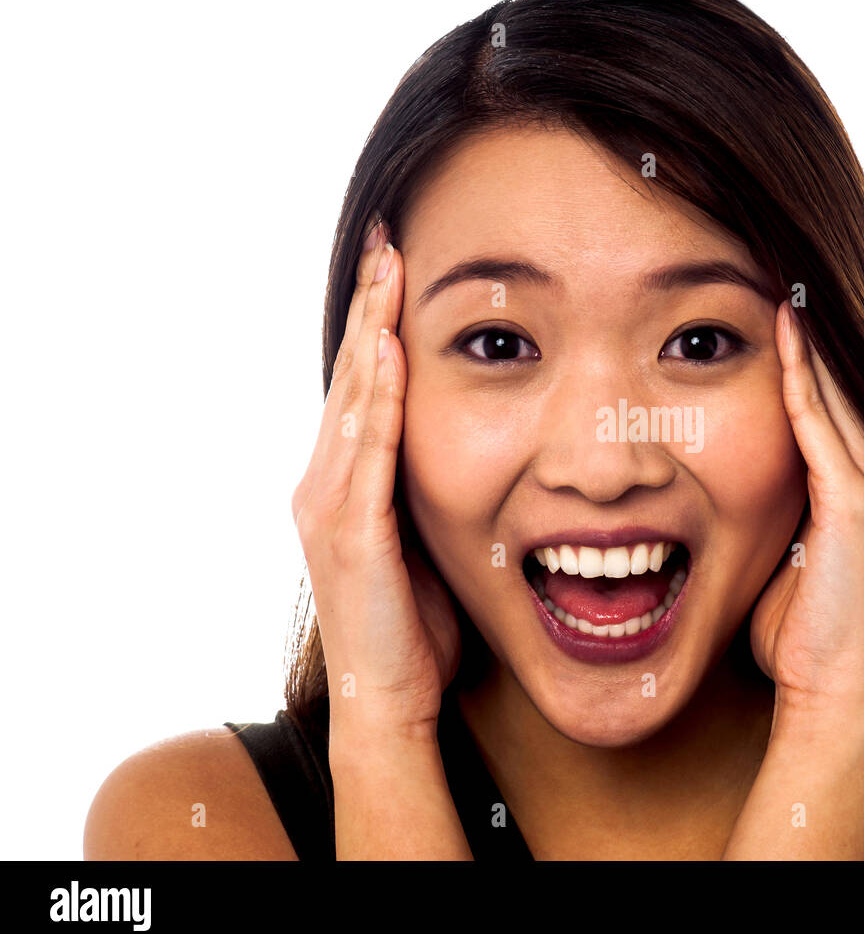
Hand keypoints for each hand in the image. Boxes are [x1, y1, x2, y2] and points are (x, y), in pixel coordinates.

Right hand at [291, 216, 459, 740]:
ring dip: (370, 329)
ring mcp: (329, 505)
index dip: (376, 322)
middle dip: (370, 304)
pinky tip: (386, 351)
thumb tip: (468, 446)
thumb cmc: (413, 624)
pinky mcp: (348, 531)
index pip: (364, 385)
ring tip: (386, 267)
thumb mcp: (424, 538)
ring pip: (353, 399)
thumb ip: (425, 488)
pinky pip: (365, 452)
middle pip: (352, 375)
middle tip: (386, 237)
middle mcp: (325, 483)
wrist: (387, 695)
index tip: (395, 263)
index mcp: (345, 483)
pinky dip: (375, 399)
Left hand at [750, 301, 863, 716]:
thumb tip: (714, 503)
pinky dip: (801, 379)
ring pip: (832, 393)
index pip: (822, 404)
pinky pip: (819, 426)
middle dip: (807, 333)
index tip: (766, 308)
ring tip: (782, 282)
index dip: (797, 357)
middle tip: (779, 271)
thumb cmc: (797, 632)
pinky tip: (783, 337)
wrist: (832, 686)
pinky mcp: (850, 504)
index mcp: (848, 487)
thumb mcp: (777, 557)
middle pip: (835, 385)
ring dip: (805, 341)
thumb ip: (763, 517)